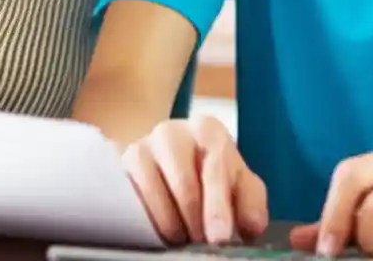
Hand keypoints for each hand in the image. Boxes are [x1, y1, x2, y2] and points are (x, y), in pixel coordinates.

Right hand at [122, 116, 268, 245]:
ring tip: (185, 235)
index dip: (218, 208)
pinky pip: (135, 202)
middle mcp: (172, 131)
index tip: (220, 236)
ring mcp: (142, 146)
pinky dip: (152, 222)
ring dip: (174, 226)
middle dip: (196, 223)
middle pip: (185, 188)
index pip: (215, 170)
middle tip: (202, 242)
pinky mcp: (121, 167)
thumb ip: (250, 202)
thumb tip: (251, 227)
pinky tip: (163, 229)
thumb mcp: (238, 183)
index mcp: (208, 130)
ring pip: (158, 197)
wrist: (167, 160)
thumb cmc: (209, 173)